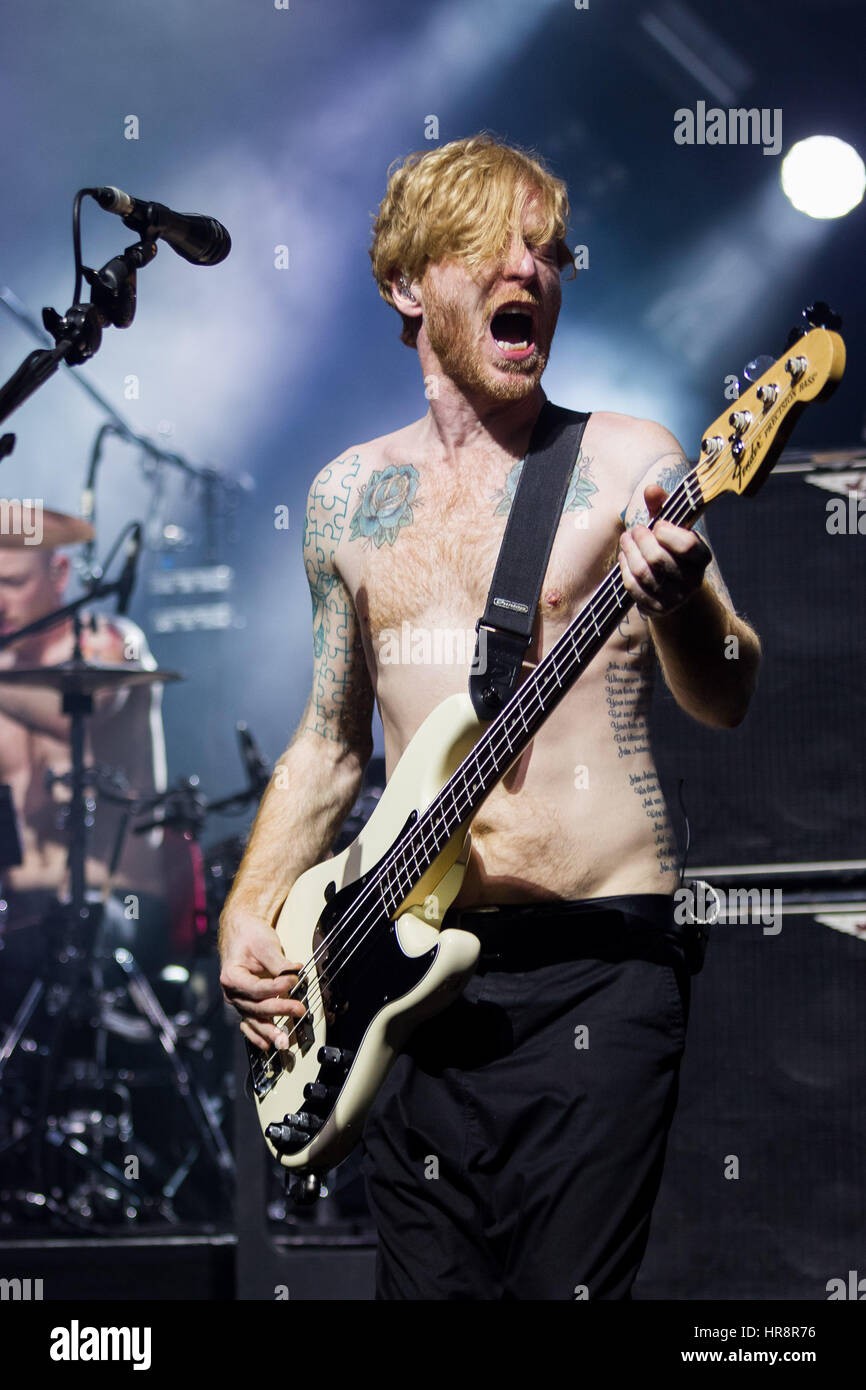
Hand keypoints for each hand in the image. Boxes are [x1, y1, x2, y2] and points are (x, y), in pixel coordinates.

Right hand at [219, 908, 306, 1052]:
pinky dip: (258, 1035)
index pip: (256, 988)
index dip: (277, 987)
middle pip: (257, 1006)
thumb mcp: (264, 945)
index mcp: (231, 976)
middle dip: (280, 1009)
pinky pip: (250, 1023)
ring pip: (254, 1019)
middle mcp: (232, 992)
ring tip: (283, 1040)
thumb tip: (296, 973)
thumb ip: (279, 963)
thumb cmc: (249, 936)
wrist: (240, 933)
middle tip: (300, 1009)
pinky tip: (267, 1044)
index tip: (294, 981)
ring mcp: (238, 1001)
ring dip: (270, 1030)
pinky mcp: (247, 1004)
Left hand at [618, 484, 710, 616]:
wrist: (673, 588)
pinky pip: (634, 588)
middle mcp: (693, 580)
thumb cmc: (670, 549)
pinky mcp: (657, 608)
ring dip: (629, 553)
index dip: (667, 532)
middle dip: (640, 540)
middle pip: (658, 559)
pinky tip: (624, 558)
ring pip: (643, 573)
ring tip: (626, 540)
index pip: (687, 544)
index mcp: (702, 558)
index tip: (657, 525)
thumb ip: (662, 507)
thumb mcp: (671, 527)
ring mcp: (675, 597)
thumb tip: (651, 489)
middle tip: (634, 530)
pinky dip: (625, 570)